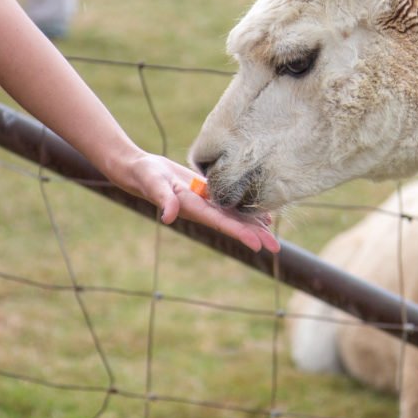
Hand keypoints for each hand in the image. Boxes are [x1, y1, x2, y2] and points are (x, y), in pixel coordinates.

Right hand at [117, 152, 279, 253]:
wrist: (141, 170)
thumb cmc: (145, 175)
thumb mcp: (153, 184)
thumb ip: (163, 199)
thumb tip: (168, 217)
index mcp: (194, 209)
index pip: (221, 223)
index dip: (240, 233)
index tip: (258, 245)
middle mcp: (203, 209)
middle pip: (233, 224)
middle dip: (254, 234)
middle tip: (276, 247)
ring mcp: (206, 201)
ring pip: (234, 214)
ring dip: (252, 224)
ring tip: (273, 234)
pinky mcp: (206, 191)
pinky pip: (229, 202)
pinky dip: (245, 208)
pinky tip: (259, 212)